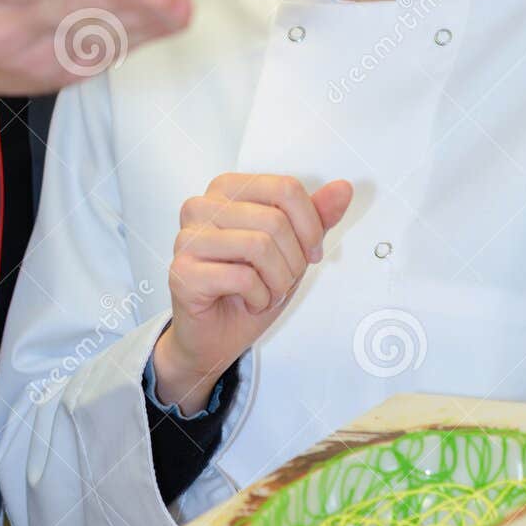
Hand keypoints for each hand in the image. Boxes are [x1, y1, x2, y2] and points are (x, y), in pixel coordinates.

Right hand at [153, 173, 353, 413]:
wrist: (214, 337)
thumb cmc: (247, 289)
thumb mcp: (292, 250)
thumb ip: (316, 217)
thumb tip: (343, 188)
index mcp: (227, 189)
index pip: (284, 188)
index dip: (310, 226)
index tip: (311, 251)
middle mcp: (201, 207)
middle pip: (274, 220)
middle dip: (293, 261)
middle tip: (282, 280)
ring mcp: (187, 238)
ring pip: (260, 246)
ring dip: (277, 282)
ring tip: (267, 291)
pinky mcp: (183, 271)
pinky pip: (242, 277)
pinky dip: (260, 298)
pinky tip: (250, 302)